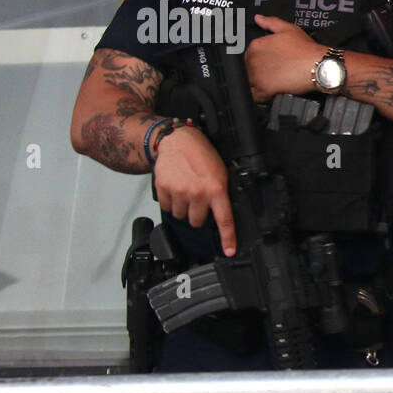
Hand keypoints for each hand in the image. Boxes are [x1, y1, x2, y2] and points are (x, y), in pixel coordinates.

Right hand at [152, 127, 236, 255]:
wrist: (178, 140)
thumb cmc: (202, 155)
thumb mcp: (221, 173)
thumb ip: (221, 193)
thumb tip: (223, 214)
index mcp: (216, 189)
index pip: (224, 219)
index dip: (228, 238)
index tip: (228, 251)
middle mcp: (198, 193)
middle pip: (197, 222)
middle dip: (198, 215)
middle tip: (198, 200)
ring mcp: (179, 192)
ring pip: (181, 216)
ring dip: (183, 208)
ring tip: (187, 191)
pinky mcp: (164, 189)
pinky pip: (167, 208)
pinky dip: (171, 202)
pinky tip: (176, 189)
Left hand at [245, 14, 318, 100]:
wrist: (319, 65)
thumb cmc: (306, 49)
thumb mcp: (289, 29)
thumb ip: (270, 22)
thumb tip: (259, 18)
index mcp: (256, 44)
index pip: (248, 55)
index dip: (259, 60)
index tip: (268, 63)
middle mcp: (253, 59)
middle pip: (246, 69)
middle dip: (257, 72)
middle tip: (272, 73)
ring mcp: (257, 75)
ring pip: (248, 82)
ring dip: (257, 84)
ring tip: (272, 83)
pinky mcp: (264, 89)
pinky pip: (254, 96)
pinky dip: (259, 96)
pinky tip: (269, 93)